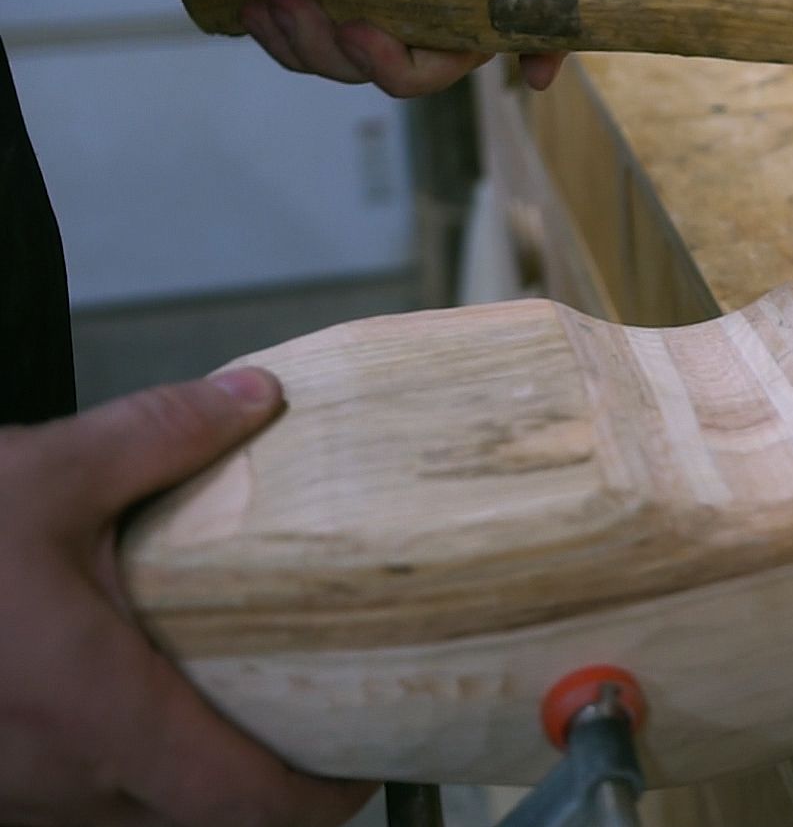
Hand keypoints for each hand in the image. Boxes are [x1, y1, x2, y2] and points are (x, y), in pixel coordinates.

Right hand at [0, 370, 374, 826]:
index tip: (370, 756)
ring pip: (144, 820)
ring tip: (256, 705)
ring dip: (202, 778)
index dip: (326, 794)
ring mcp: (15, 796)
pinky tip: (151, 705)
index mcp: (99, 711)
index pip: (248, 803)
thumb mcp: (43, 474)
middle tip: (329, 720)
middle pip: (211, 824)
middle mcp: (62, 778)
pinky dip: (134, 772)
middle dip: (277, 784)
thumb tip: (257, 396)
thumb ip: (163, 435)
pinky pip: (84, 805)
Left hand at [157, 0, 561, 95]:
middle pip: (461, 33)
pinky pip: (346, 49)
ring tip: (275, 6)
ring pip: (397, 51)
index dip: (541, 18)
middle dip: (403, 60)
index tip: (534, 75)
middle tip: (346, 35)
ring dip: (332, 51)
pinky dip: (302, 46)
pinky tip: (262, 7)